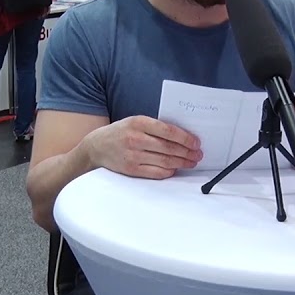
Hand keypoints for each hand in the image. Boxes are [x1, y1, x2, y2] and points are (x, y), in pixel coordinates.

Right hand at [83, 115, 202, 178]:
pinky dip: (168, 171)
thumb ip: (155, 127)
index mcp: (139, 123)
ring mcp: (133, 156)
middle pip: (169, 148)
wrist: (96, 146)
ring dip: (182, 162)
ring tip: (191, 162)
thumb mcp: (135, 122)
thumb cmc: (121, 132)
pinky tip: (175, 169)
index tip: (196, 142)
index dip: (186, 138)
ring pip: (165, 161)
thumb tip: (182, 136)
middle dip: (187, 152)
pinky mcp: (132, 169)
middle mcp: (136, 139)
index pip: (168, 131)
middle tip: (198, 154)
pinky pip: (156, 173)